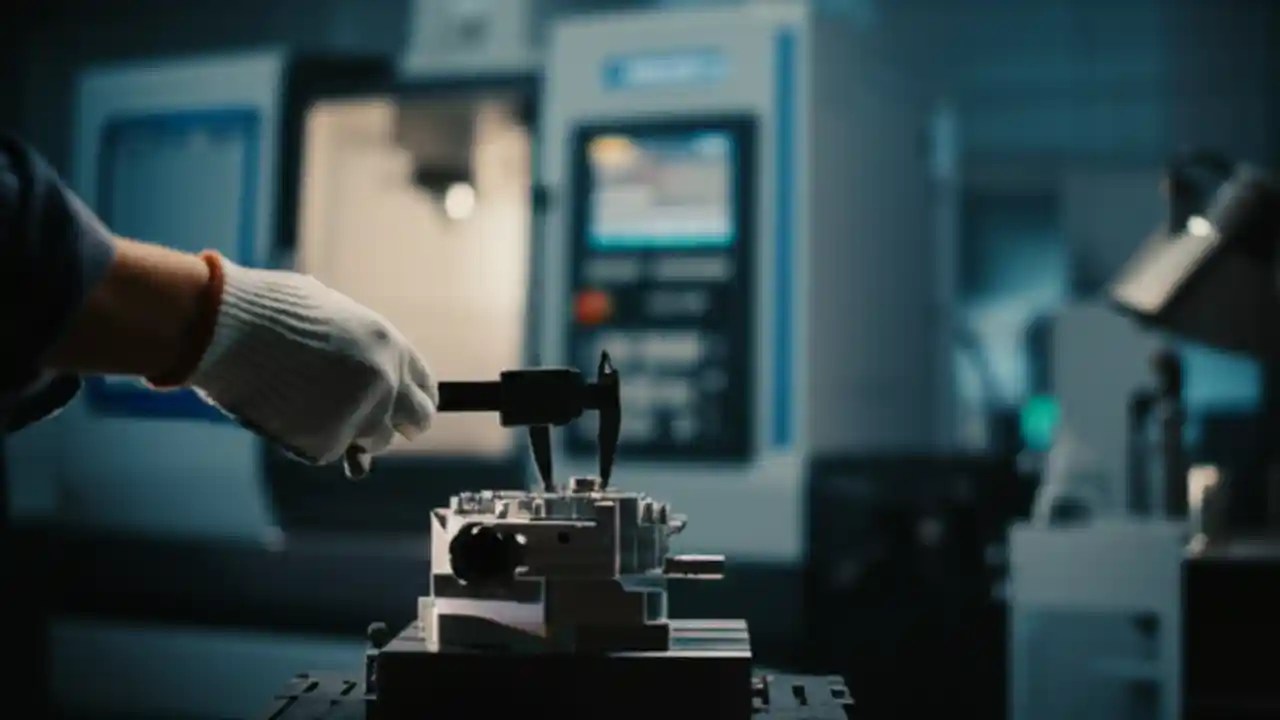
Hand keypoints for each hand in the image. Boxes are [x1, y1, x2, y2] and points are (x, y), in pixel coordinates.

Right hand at [188, 257, 436, 466]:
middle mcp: (386, 382)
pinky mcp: (327, 443)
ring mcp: (360, 415)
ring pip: (373, 441)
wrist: (225, 327)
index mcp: (390, 345)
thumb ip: (361, 353)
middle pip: (417, 422)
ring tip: (306, 399)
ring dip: (351, 432)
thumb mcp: (331, 317)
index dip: (416, 399)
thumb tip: (372, 384)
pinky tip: (281, 408)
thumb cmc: (270, 312)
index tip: (406, 409)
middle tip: (374, 426)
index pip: (426, 386)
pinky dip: (308, 439)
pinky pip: (327, 451)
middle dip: (399, 426)